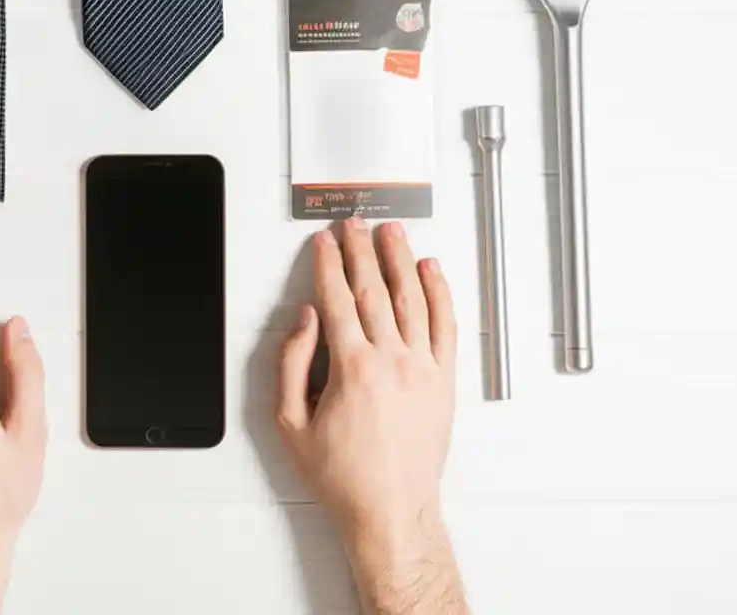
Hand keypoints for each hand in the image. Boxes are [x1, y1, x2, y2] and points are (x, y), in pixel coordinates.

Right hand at [277, 218, 464, 613]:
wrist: (390, 510)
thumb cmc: (342, 475)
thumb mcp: (291, 423)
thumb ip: (291, 365)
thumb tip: (304, 320)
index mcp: (351, 368)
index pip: (336, 299)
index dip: (328, 264)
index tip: (324, 242)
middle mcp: (391, 361)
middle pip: (373, 290)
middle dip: (360, 251)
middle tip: (354, 225)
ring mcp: (423, 368)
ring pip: (412, 299)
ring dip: (400, 260)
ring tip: (391, 233)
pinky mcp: (444, 381)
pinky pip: (445, 325)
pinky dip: (439, 292)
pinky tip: (431, 271)